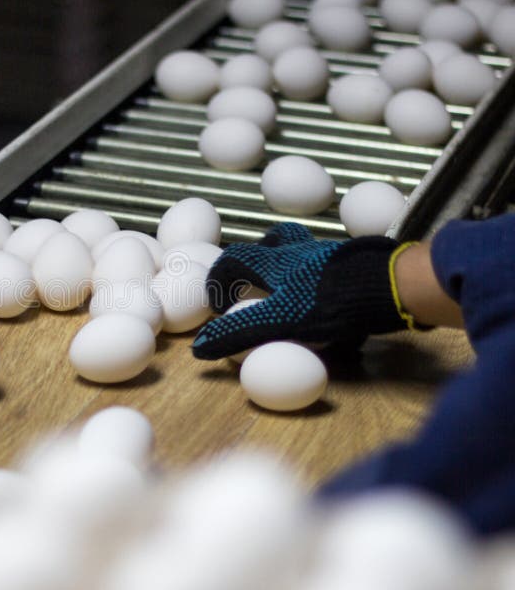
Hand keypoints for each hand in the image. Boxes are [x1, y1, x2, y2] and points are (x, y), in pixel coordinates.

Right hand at [192, 223, 407, 359]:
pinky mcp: (357, 263)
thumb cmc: (331, 303)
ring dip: (293, 263)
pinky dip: (326, 280)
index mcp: (275, 263)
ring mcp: (330, 254)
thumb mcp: (279, 322)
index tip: (223, 305)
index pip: (236, 258)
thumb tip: (199, 348)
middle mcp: (300, 252)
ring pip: (305, 249)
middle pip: (273, 241)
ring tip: (295, 290)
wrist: (392, 285)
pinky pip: (333, 266)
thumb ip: (239, 333)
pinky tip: (335, 305)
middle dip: (259, 258)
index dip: (221, 278)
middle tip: (257, 283)